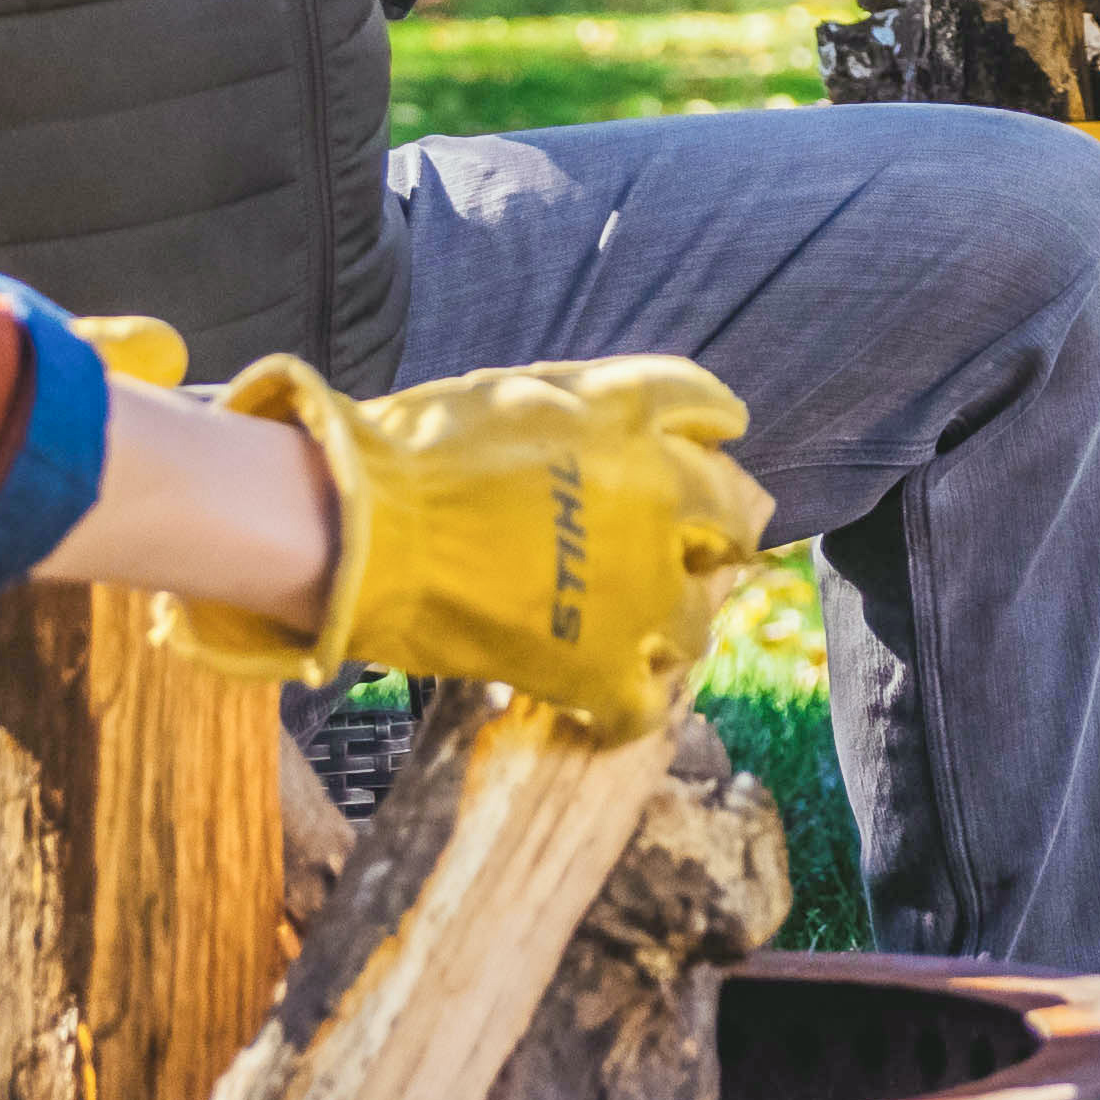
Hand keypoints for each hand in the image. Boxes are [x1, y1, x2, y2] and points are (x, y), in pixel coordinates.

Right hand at [167, 352, 770, 743]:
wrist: (368, 529)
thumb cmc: (415, 450)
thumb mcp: (513, 391)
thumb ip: (583, 404)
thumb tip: (615, 419)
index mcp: (629, 417)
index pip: (711, 410)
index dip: (714, 429)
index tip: (716, 441)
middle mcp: (657, 497)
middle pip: (732, 519)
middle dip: (717, 533)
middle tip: (700, 548)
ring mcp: (638, 590)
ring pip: (696, 621)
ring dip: (670, 624)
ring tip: (635, 632)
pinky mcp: (603, 668)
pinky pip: (643, 705)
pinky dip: (624, 708)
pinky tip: (594, 704)